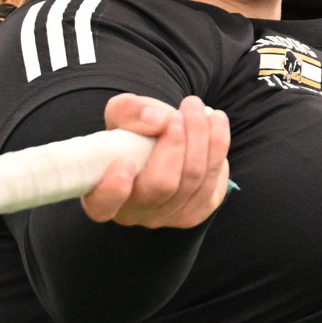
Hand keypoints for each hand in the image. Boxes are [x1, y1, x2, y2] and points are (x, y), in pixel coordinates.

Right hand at [81, 93, 231, 228]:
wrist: (160, 141)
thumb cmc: (132, 132)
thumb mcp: (121, 114)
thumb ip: (131, 111)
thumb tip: (160, 120)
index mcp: (102, 194)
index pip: (103, 206)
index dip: (114, 189)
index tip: (124, 162)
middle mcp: (133, 213)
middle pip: (161, 184)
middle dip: (176, 141)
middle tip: (182, 106)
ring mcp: (166, 217)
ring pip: (193, 179)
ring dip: (202, 136)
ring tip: (197, 106)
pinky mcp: (195, 212)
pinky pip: (214, 182)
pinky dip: (218, 146)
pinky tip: (214, 123)